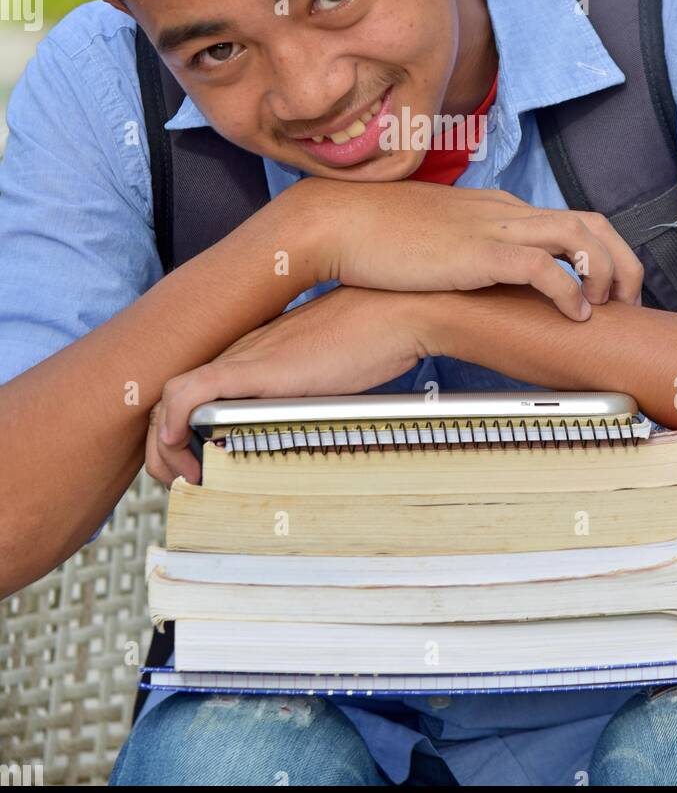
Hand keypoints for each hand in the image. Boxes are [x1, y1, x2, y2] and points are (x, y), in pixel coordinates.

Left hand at [147, 286, 435, 485]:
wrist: (398, 311)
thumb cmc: (374, 341)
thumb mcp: (327, 378)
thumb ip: (302, 399)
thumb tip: (304, 434)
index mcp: (252, 355)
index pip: (190, 394)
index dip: (180, 433)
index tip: (200, 469)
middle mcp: (239, 353)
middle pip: (168, 399)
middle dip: (164, 448)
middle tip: (189, 481)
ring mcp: (244, 357)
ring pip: (169, 398)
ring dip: (165, 445)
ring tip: (190, 477)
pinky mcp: (257, 366)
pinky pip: (192, 390)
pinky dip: (173, 418)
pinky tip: (180, 444)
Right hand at [296, 176, 642, 319]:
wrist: (336, 221)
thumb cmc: (376, 236)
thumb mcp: (435, 243)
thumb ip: (465, 256)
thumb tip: (478, 286)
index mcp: (499, 209)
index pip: (573, 220)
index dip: (603, 256)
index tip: (611, 295)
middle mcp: (506, 212)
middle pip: (593, 223)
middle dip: (624, 263)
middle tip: (629, 306)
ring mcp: (494, 228)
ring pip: (581, 236)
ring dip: (608, 273)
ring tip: (610, 310)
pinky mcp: (477, 252)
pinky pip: (544, 266)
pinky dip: (570, 289)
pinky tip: (575, 316)